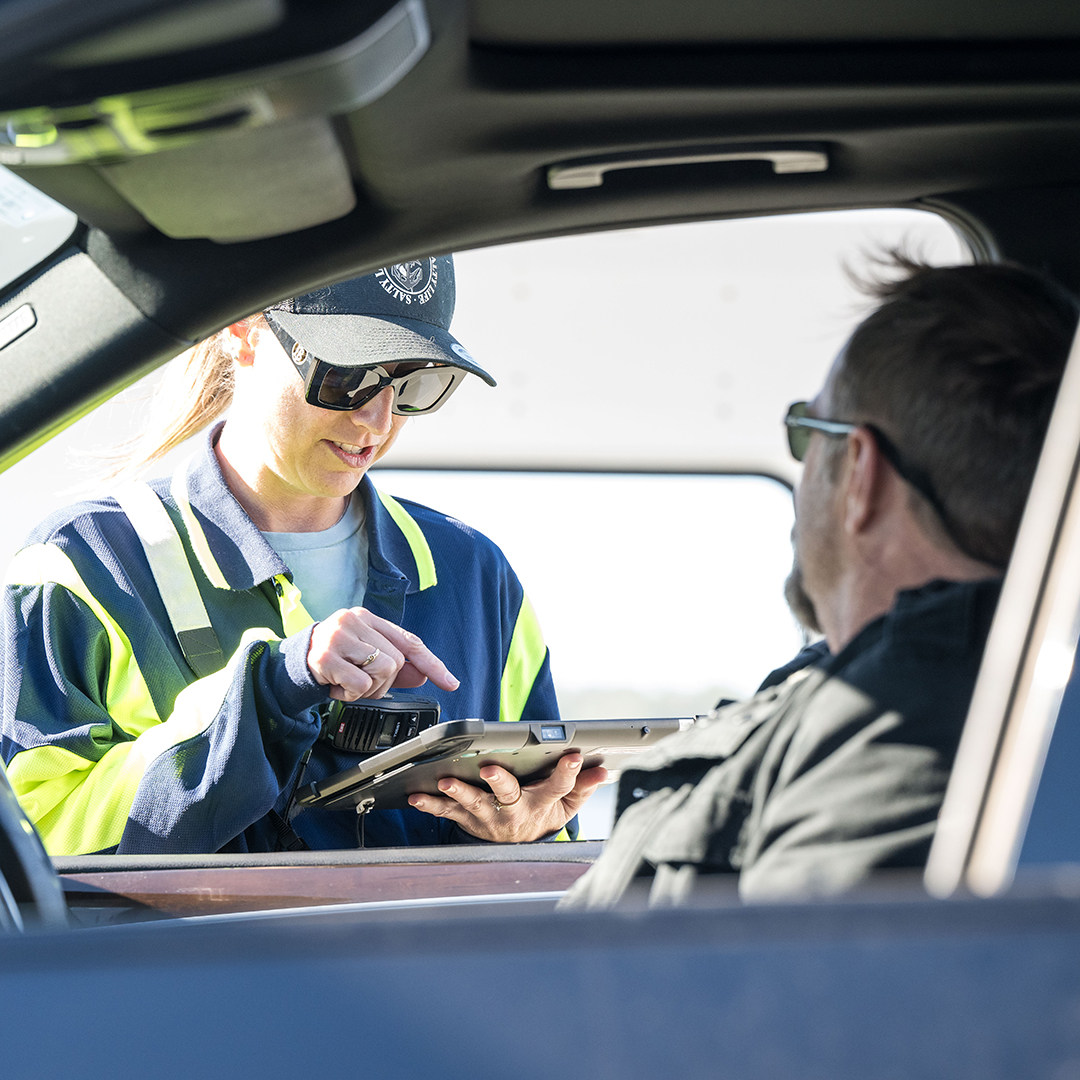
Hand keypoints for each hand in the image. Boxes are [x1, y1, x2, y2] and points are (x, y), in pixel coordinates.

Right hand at [307, 607, 459, 700]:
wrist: (292, 662)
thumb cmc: (335, 658)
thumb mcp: (365, 658)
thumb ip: (395, 666)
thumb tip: (423, 674)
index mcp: (368, 618)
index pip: (409, 641)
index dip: (431, 663)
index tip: (451, 683)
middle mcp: (354, 621)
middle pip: (395, 661)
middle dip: (383, 682)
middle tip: (360, 683)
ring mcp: (339, 637)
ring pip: (381, 671)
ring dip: (367, 689)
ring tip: (348, 683)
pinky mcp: (325, 657)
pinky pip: (359, 685)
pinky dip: (351, 694)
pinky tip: (336, 687)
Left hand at [407, 753, 607, 841]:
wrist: (517, 846)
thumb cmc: (542, 814)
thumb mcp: (568, 806)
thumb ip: (584, 786)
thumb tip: (604, 771)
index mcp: (541, 804)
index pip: (558, 786)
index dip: (568, 773)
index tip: (574, 756)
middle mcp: (513, 811)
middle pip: (508, 794)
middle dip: (499, 781)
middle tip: (489, 769)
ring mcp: (487, 816)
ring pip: (473, 802)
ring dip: (458, 792)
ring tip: (445, 782)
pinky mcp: (467, 818)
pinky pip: (447, 811)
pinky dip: (431, 804)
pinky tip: (417, 795)